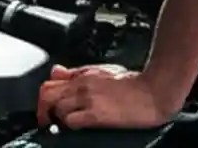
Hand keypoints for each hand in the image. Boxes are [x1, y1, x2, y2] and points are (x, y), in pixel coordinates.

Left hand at [36, 64, 179, 129]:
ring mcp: (88, 100)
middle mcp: (81, 86)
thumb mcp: (101, 71)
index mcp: (82, 76)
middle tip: (48, 120)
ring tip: (64, 124)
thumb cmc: (133, 83)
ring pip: (56, 108)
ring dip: (56, 118)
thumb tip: (56, 71)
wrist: (154, 91)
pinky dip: (68, 125)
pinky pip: (70, 120)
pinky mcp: (96, 115)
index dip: (43, 97)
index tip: (46, 108)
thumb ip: (76, 73)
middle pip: (46, 95)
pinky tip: (76, 127)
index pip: (49, 83)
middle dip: (43, 109)